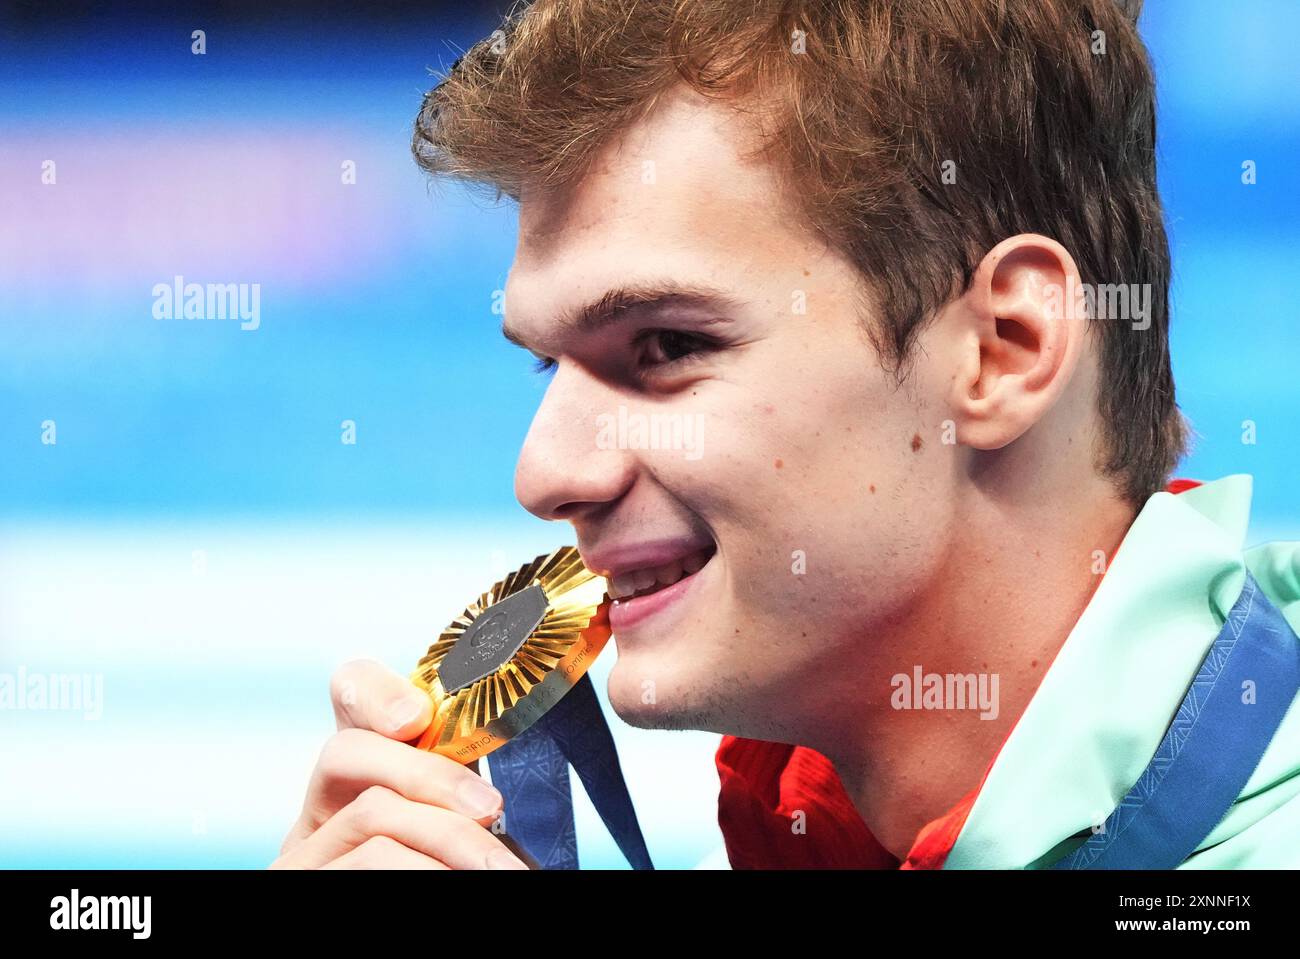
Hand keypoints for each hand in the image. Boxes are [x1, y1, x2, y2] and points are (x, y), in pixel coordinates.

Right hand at [271, 658, 533, 868]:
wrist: (419, 928)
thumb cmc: (452, 877)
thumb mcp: (461, 840)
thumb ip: (462, 803)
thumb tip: (496, 788)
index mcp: (359, 781)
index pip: (344, 697)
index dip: (372, 690)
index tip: (418, 714)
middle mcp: (316, 811)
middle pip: (345, 753)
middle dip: (431, 774)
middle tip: (493, 807)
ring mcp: (301, 855)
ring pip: (368, 816)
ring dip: (448, 838)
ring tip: (501, 870)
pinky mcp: (295, 885)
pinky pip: (368, 862)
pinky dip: (427, 870)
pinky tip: (458, 880)